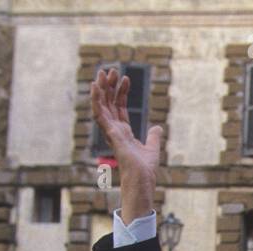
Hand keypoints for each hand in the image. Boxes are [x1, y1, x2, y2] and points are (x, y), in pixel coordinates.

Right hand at [90, 67, 161, 218]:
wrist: (142, 178)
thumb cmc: (145, 169)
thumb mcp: (152, 148)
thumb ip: (153, 136)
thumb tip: (157, 127)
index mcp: (123, 132)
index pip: (119, 107)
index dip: (121, 92)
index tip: (125, 78)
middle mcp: (114, 130)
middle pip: (109, 103)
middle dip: (109, 86)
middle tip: (110, 69)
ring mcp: (111, 131)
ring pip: (102, 105)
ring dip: (101, 89)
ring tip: (102, 72)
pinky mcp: (110, 133)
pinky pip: (100, 114)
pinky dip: (96, 100)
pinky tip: (95, 87)